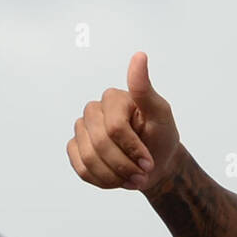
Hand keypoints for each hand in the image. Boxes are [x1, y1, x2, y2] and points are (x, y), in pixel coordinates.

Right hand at [67, 51, 180, 193]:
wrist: (154, 164)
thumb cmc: (160, 137)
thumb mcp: (160, 115)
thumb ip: (145, 90)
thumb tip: (139, 56)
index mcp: (113, 98)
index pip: (115, 128)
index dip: (133, 149)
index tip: (150, 162)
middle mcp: (93, 110)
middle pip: (100, 144)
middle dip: (125, 166)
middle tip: (143, 175)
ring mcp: (82, 129)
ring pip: (89, 159)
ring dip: (115, 176)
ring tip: (133, 179)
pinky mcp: (75, 148)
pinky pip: (81, 169)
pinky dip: (102, 180)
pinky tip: (117, 178)